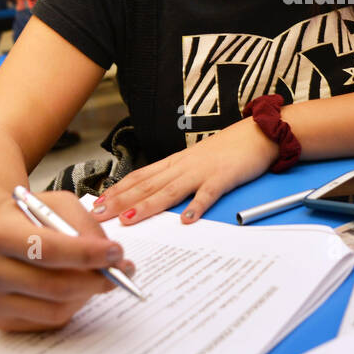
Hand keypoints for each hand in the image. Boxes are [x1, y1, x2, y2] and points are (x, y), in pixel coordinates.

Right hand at [0, 189, 134, 330]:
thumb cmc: (32, 218)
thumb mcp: (57, 205)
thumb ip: (84, 225)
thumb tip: (111, 258)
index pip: (48, 250)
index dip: (87, 254)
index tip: (117, 252)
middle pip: (54, 286)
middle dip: (96, 279)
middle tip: (122, 270)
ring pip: (56, 309)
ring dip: (88, 294)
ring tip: (100, 277)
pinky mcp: (1, 320)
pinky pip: (49, 321)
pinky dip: (74, 306)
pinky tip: (79, 289)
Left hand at [90, 117, 279, 225]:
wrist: (257, 133)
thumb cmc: (227, 150)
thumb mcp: (196, 161)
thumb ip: (177, 177)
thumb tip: (154, 195)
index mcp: (176, 163)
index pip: (140, 177)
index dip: (117, 190)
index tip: (96, 203)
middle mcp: (183, 166)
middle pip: (147, 185)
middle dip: (120, 201)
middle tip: (98, 215)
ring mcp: (202, 172)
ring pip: (169, 190)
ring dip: (147, 205)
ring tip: (128, 220)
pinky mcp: (223, 177)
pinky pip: (208, 193)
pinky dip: (196, 206)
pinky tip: (186, 220)